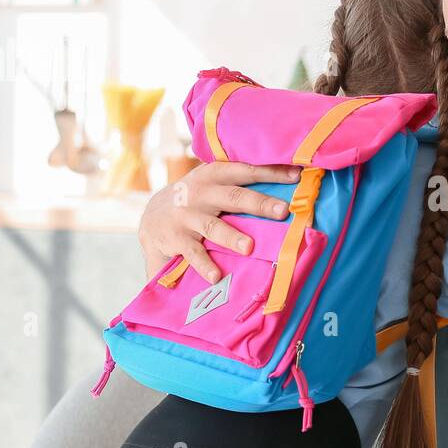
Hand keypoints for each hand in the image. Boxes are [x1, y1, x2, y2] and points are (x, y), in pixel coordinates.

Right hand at [139, 161, 300, 281]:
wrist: (151, 217)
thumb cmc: (197, 200)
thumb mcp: (213, 184)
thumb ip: (240, 184)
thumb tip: (290, 185)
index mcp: (214, 175)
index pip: (246, 171)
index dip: (270, 172)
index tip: (296, 176)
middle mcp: (201, 192)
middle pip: (234, 197)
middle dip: (259, 203)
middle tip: (282, 210)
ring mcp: (187, 216)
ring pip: (213, 227)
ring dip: (231, 237)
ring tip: (249, 247)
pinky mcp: (176, 239)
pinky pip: (193, 253)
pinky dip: (204, 265)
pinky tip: (216, 276)